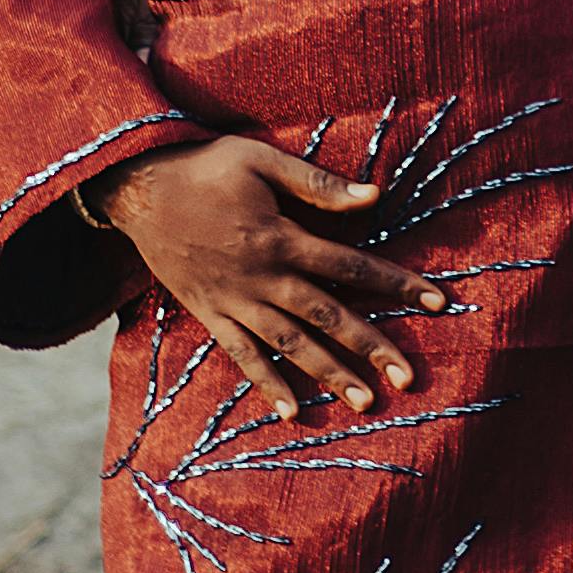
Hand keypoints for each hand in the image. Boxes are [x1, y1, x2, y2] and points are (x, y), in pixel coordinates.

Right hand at [92, 135, 445, 424]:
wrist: (135, 189)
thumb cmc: (203, 166)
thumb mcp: (260, 160)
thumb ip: (316, 183)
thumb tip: (373, 196)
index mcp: (281, 238)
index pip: (353, 267)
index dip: (397, 284)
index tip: (437, 302)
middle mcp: (262, 277)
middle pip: (328, 317)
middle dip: (371, 346)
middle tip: (407, 379)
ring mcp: (234, 300)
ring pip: (290, 345)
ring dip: (328, 374)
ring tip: (364, 402)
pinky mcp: (209, 313)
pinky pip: (242, 355)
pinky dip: (266, 385)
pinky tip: (292, 412)